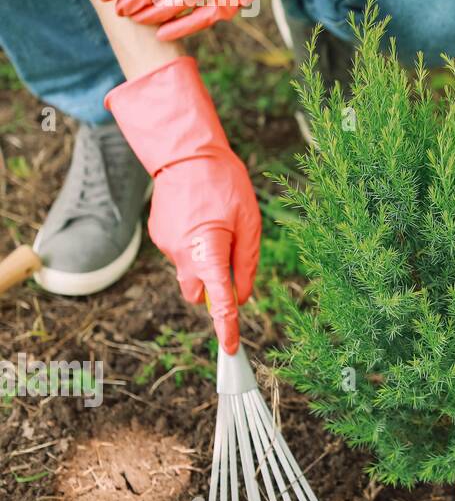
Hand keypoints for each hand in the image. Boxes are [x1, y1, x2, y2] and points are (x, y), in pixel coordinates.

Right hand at [104, 57, 260, 353]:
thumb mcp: (250, 221)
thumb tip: (243, 296)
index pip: (219, 300)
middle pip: (200, 292)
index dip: (227, 326)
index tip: (232, 347)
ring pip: (190, 272)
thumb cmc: (224, 184)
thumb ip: (247, 261)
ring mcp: (166, 247)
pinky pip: (181, 254)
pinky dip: (194, 247)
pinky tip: (201, 217)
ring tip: (217, 224)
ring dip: (205, 262)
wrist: (184, 153)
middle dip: (215, 288)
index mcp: (208, 251)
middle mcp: (181, 255)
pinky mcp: (159, 237)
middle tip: (232, 257)